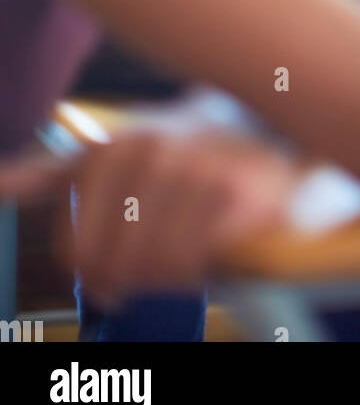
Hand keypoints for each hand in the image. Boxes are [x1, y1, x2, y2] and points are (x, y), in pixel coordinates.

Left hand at [0, 131, 298, 308]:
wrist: (264, 123)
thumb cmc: (183, 146)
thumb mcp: (111, 151)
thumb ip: (51, 173)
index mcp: (110, 151)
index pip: (76, 252)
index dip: (94, 277)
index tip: (116, 277)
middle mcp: (149, 155)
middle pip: (115, 265)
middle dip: (133, 281)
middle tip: (154, 275)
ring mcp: (192, 171)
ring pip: (157, 268)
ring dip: (170, 278)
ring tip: (183, 263)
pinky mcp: (235, 192)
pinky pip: (198, 260)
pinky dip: (201, 269)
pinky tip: (209, 254)